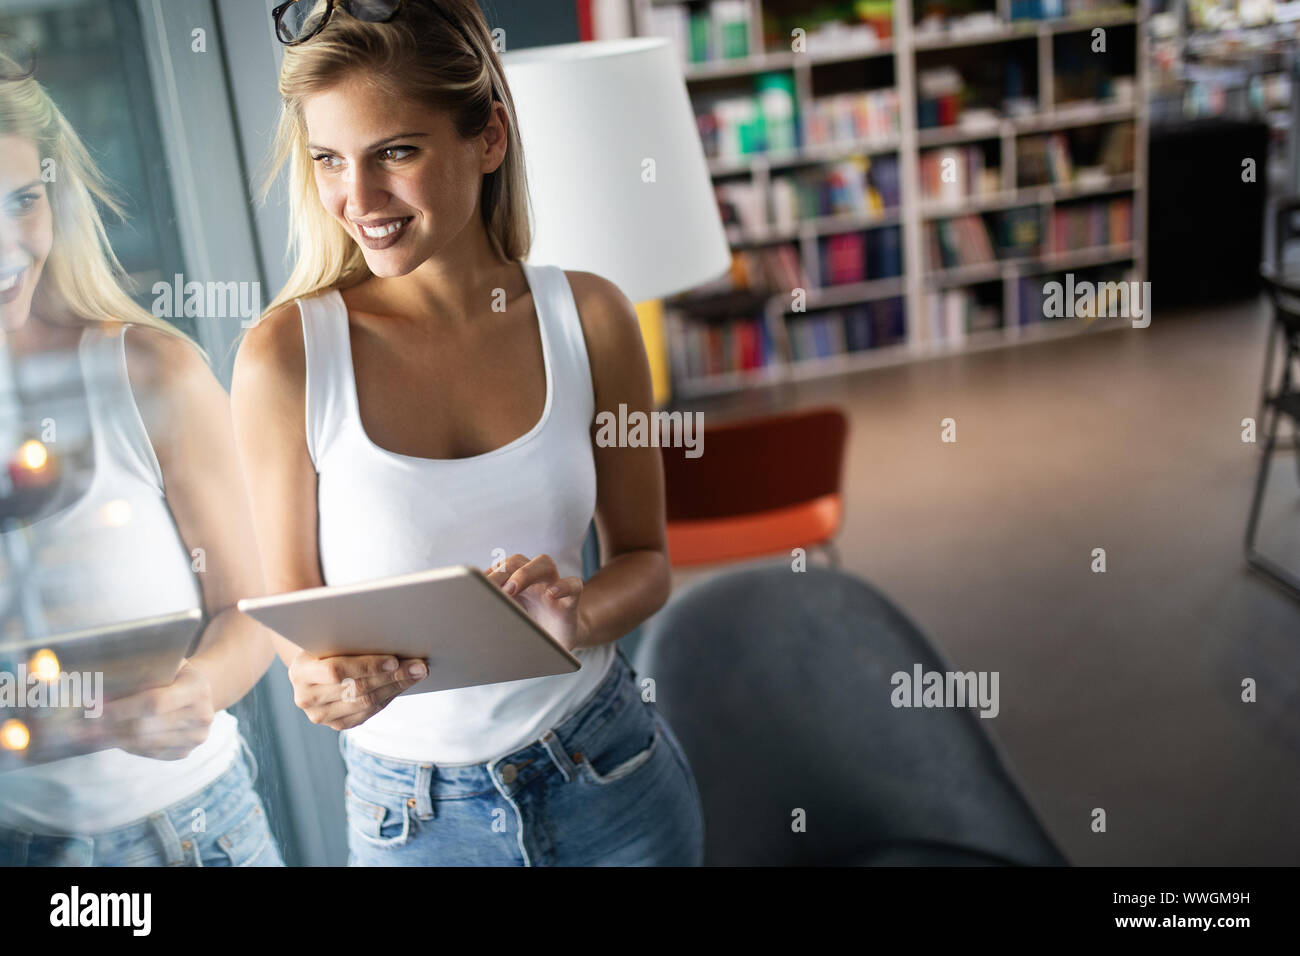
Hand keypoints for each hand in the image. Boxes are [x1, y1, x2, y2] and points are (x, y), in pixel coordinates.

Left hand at [84, 659, 216, 760]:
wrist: (200, 692)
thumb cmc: (174, 675)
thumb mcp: (164, 664)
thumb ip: (139, 673)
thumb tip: (98, 689)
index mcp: (197, 688)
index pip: (154, 703)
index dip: (121, 708)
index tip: (94, 708)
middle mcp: (202, 715)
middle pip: (145, 727)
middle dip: (110, 726)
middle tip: (82, 726)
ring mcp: (195, 737)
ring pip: (143, 744)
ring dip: (113, 739)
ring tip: (88, 734)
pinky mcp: (185, 752)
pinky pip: (148, 753)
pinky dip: (126, 746)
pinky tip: (111, 738)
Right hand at [287, 651, 427, 730]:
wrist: (313, 668)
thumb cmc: (326, 644)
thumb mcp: (329, 638)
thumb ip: (349, 639)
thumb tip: (392, 635)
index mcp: (300, 671)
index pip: (336, 671)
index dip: (367, 666)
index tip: (394, 660)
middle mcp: (306, 697)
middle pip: (356, 689)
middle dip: (392, 676)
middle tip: (419, 666)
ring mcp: (320, 715)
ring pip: (366, 703)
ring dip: (397, 687)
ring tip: (418, 673)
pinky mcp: (337, 724)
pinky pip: (368, 713)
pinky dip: (389, 697)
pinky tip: (404, 684)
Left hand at [481, 553, 586, 651]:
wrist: (555, 647)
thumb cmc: (526, 632)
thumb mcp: (506, 622)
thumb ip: (491, 613)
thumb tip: (467, 613)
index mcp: (513, 583)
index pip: (498, 568)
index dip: (488, 574)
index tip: (473, 587)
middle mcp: (532, 580)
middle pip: (518, 561)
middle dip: (501, 572)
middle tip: (488, 588)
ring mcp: (552, 587)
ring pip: (544, 564)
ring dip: (526, 573)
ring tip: (511, 589)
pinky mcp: (570, 602)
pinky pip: (574, 585)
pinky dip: (563, 586)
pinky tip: (551, 594)